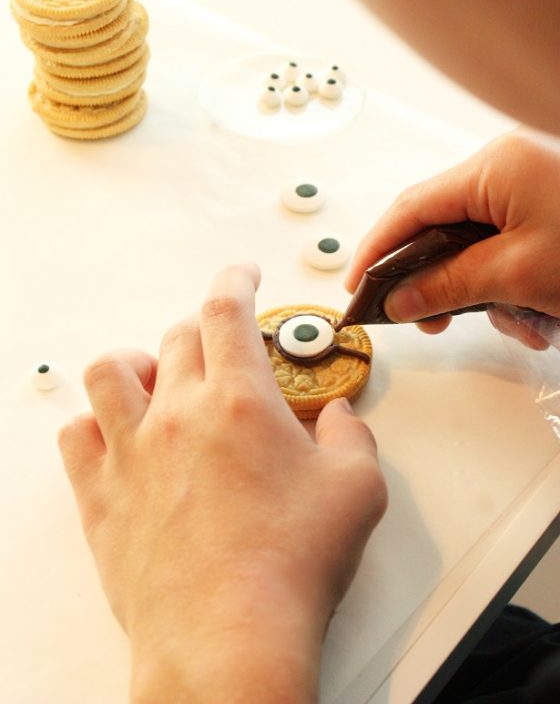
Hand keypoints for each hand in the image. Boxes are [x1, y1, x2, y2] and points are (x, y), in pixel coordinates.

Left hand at [59, 263, 386, 703]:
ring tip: (158, 378)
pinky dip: (93, 421)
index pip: (227, 308)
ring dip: (137, 362)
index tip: (242, 274)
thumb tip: (339, 418)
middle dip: (205, 329)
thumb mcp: (358, 489)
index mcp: (239, 401)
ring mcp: (132, 453)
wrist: (228, 638)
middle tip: (224, 348)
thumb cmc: (290, 567)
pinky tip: (116, 433)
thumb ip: (352, 436)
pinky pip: (76, 435)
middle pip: (177, 336)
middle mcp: (178, 415)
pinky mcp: (103, 496)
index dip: (235, 278)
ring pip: (111, 371)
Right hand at [346, 131, 559, 349]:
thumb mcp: (519, 273)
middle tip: (423, 320)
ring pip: (475, 243)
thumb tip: (399, 301)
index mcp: (495, 166)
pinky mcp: (546, 205)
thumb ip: (450, 285)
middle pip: (440, 226)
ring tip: (512, 321)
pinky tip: (536, 312)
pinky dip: (511, 281)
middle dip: (433, 279)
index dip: (377, 250)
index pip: (412, 208)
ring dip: (483, 288)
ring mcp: (528, 185)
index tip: (357, 287)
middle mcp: (507, 166)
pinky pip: (506, 244)